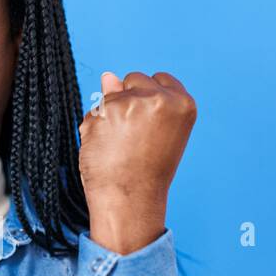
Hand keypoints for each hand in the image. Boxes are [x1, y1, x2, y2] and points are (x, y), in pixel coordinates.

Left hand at [78, 70, 196, 253]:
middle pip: (134, 78)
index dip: (148, 98)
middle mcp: (160, 98)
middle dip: (128, 99)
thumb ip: (138, 100)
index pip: (159, 78)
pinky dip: (93, 127)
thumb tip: (108, 76)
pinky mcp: (106, 111)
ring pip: (110, 93)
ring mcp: (132, 102)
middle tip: (133, 137)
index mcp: (182, 103)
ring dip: (109, 114)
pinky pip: (93, 111)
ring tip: (119, 145)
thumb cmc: (146, 172)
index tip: (148, 123)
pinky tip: (104, 148)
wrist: (130, 199)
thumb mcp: (155, 132)